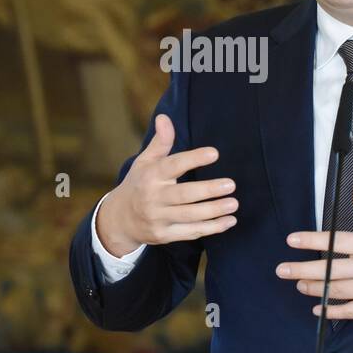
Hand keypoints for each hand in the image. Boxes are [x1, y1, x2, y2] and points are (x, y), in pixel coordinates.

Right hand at [96, 114, 237, 255]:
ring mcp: (158, 218)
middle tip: (231, 184)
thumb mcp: (145, 161)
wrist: (119, 219)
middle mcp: (153, 197)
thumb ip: (160, 141)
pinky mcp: (164, 235)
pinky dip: (212, 228)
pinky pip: (190, 232)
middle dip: (208, 190)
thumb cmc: (139, 184)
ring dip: (214, 211)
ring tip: (233, 203)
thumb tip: (164, 117)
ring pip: (190, 215)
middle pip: (184, 194)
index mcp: (150, 175)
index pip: (173, 165)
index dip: (193, 159)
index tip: (214, 153)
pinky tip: (229, 221)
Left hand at [276, 184, 352, 318]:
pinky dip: (333, 311)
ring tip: (297, 285)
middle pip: (328, 269)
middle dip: (301, 270)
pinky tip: (318, 309)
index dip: (311, 240)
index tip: (291, 240)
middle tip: (281, 270)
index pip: (335, 241)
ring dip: (313, 288)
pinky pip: (351, 311)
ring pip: (335, 290)